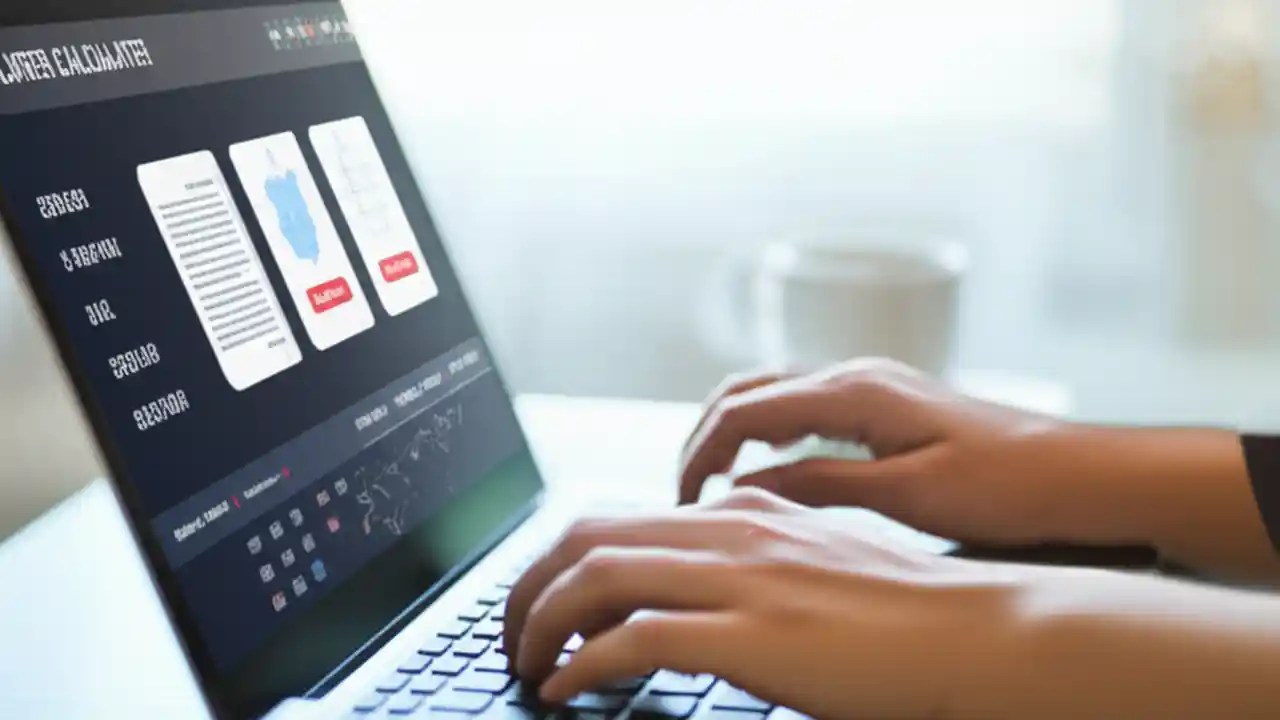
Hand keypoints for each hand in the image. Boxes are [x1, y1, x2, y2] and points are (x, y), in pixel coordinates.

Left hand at [504, 489, 1020, 718]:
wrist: (971, 633)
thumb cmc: (904, 611)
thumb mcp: (816, 562)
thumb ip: (756, 557)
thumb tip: (703, 576)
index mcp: (742, 515)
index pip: (618, 520)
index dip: (561, 561)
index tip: (542, 604)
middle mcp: (729, 532)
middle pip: (588, 537)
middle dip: (530, 586)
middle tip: (513, 634)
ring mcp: (738, 579)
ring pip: (595, 577)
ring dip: (541, 623)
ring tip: (527, 663)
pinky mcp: (748, 634)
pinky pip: (632, 639)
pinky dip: (583, 664)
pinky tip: (567, 689)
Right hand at [680, 359, 1069, 544]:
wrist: (1078, 475)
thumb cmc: (1007, 487)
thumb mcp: (908, 496)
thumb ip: (824, 484)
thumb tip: (750, 485)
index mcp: (855, 392)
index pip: (747, 411)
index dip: (702, 452)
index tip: (681, 500)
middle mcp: (855, 376)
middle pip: (749, 390)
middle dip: (705, 434)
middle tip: (683, 491)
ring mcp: (870, 386)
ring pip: (773, 394)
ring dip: (733, 431)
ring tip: (711, 483)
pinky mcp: (883, 405)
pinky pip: (804, 408)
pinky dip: (767, 434)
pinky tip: (767, 470)